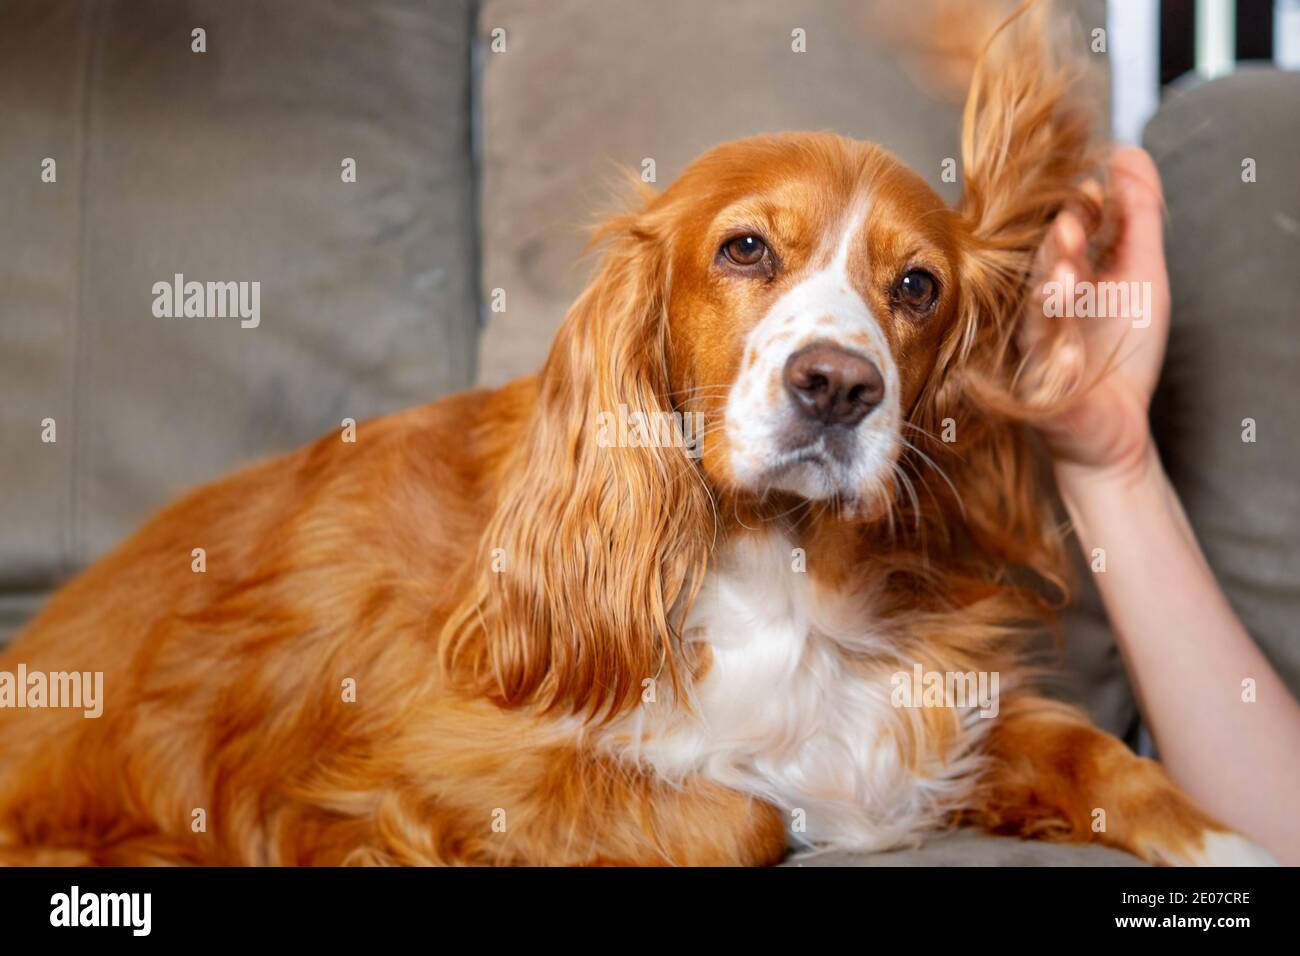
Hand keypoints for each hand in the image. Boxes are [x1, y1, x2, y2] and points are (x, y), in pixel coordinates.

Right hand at [1021, 147, 1170, 483]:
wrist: (1116, 428)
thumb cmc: (1122, 353)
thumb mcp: (1144, 275)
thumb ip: (1139, 216)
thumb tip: (1129, 153)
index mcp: (1061, 276)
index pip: (1061, 232)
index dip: (1078, 210)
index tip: (1096, 189)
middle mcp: (1041, 308)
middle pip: (1040, 269)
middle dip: (1057, 248)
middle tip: (1074, 224)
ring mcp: (1035, 350)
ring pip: (1035, 320)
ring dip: (1050, 299)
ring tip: (1068, 283)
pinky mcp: (1038, 394)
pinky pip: (1044, 378)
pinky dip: (1060, 366)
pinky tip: (1074, 355)